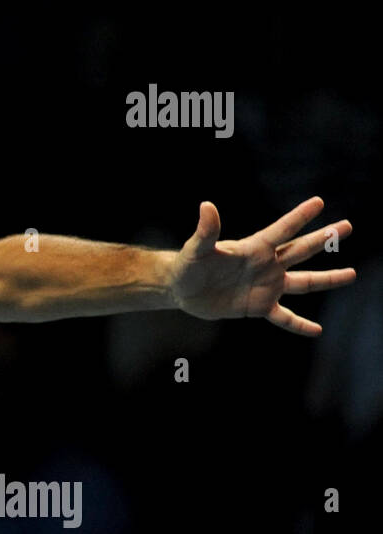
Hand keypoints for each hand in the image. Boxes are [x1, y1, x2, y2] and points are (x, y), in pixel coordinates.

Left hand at [165, 197, 355, 335]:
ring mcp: (266, 285)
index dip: (299, 217)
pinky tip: (317, 331)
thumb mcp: (196, 249)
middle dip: (324, 238)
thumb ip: (206, 231)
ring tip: (352, 274)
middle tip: (347, 226)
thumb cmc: (188, 265)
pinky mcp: (259, 306)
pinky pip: (285, 317)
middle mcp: (266, 264)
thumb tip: (206, 206)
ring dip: (327, 279)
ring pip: (303, 282)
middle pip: (300, 250)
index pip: (281, 230)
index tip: (319, 202)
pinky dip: (300, 325)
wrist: (182, 290)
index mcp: (254, 248)